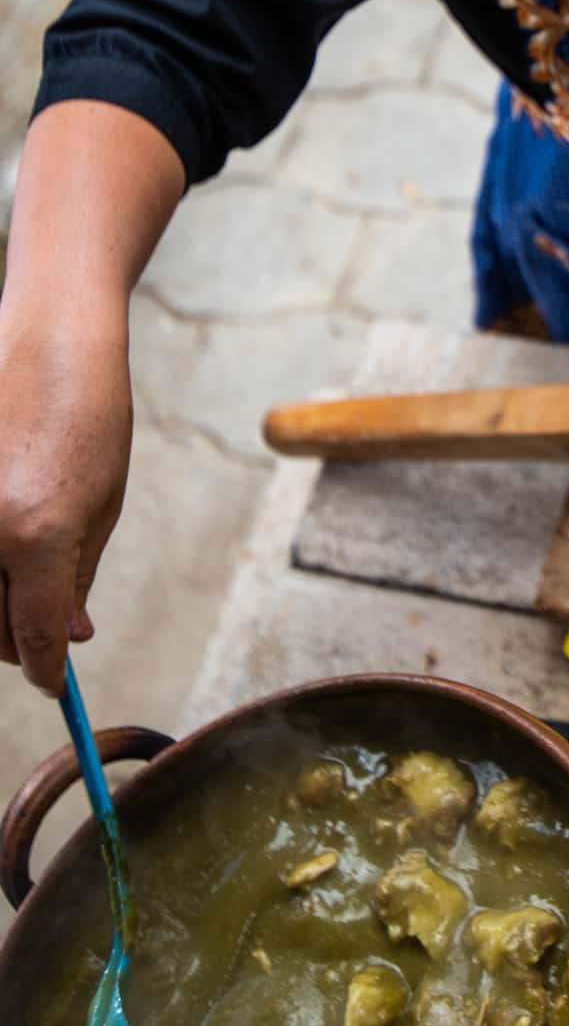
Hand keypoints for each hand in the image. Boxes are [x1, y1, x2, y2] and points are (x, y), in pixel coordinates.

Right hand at [0, 311, 132, 695]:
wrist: (50, 343)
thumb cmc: (90, 416)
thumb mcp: (102, 505)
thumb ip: (76, 580)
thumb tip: (68, 640)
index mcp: (38, 535)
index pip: (35, 635)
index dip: (46, 669)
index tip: (53, 681)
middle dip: (21, 642)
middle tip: (49, 631)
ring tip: (30, 579)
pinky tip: (7, 550)